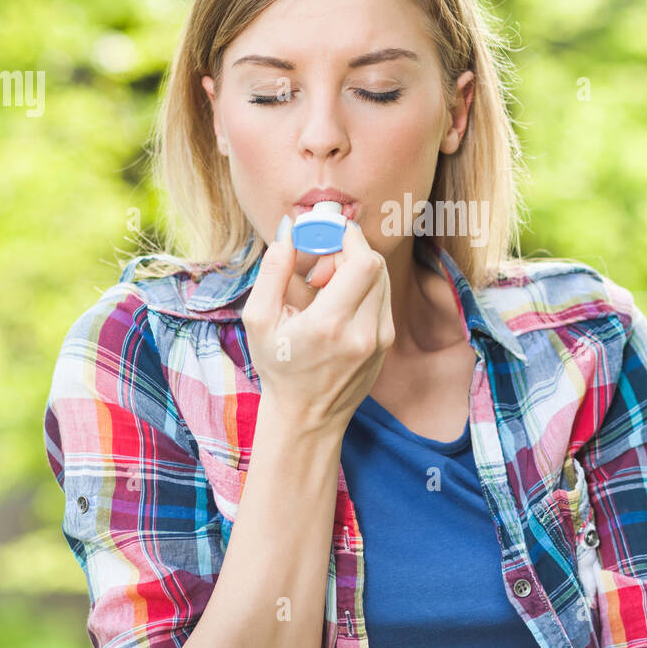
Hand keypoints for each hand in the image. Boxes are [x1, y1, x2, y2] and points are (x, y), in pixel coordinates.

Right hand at [242, 217, 394, 438]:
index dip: (348, 239)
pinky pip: (383, 297)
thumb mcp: (259, 320)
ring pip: (382, 278)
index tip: (325, 235)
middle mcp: (363, 332)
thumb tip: (290, 231)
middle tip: (318, 269)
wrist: (307, 416)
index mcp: (329, 325)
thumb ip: (273, 272)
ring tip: (325, 289)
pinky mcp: (387, 343)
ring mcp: (381, 339)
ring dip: (356, 270)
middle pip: (376, 265)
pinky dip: (363, 289)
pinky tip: (338, 306)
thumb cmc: (278, 367)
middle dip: (348, 252)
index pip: (363, 263)